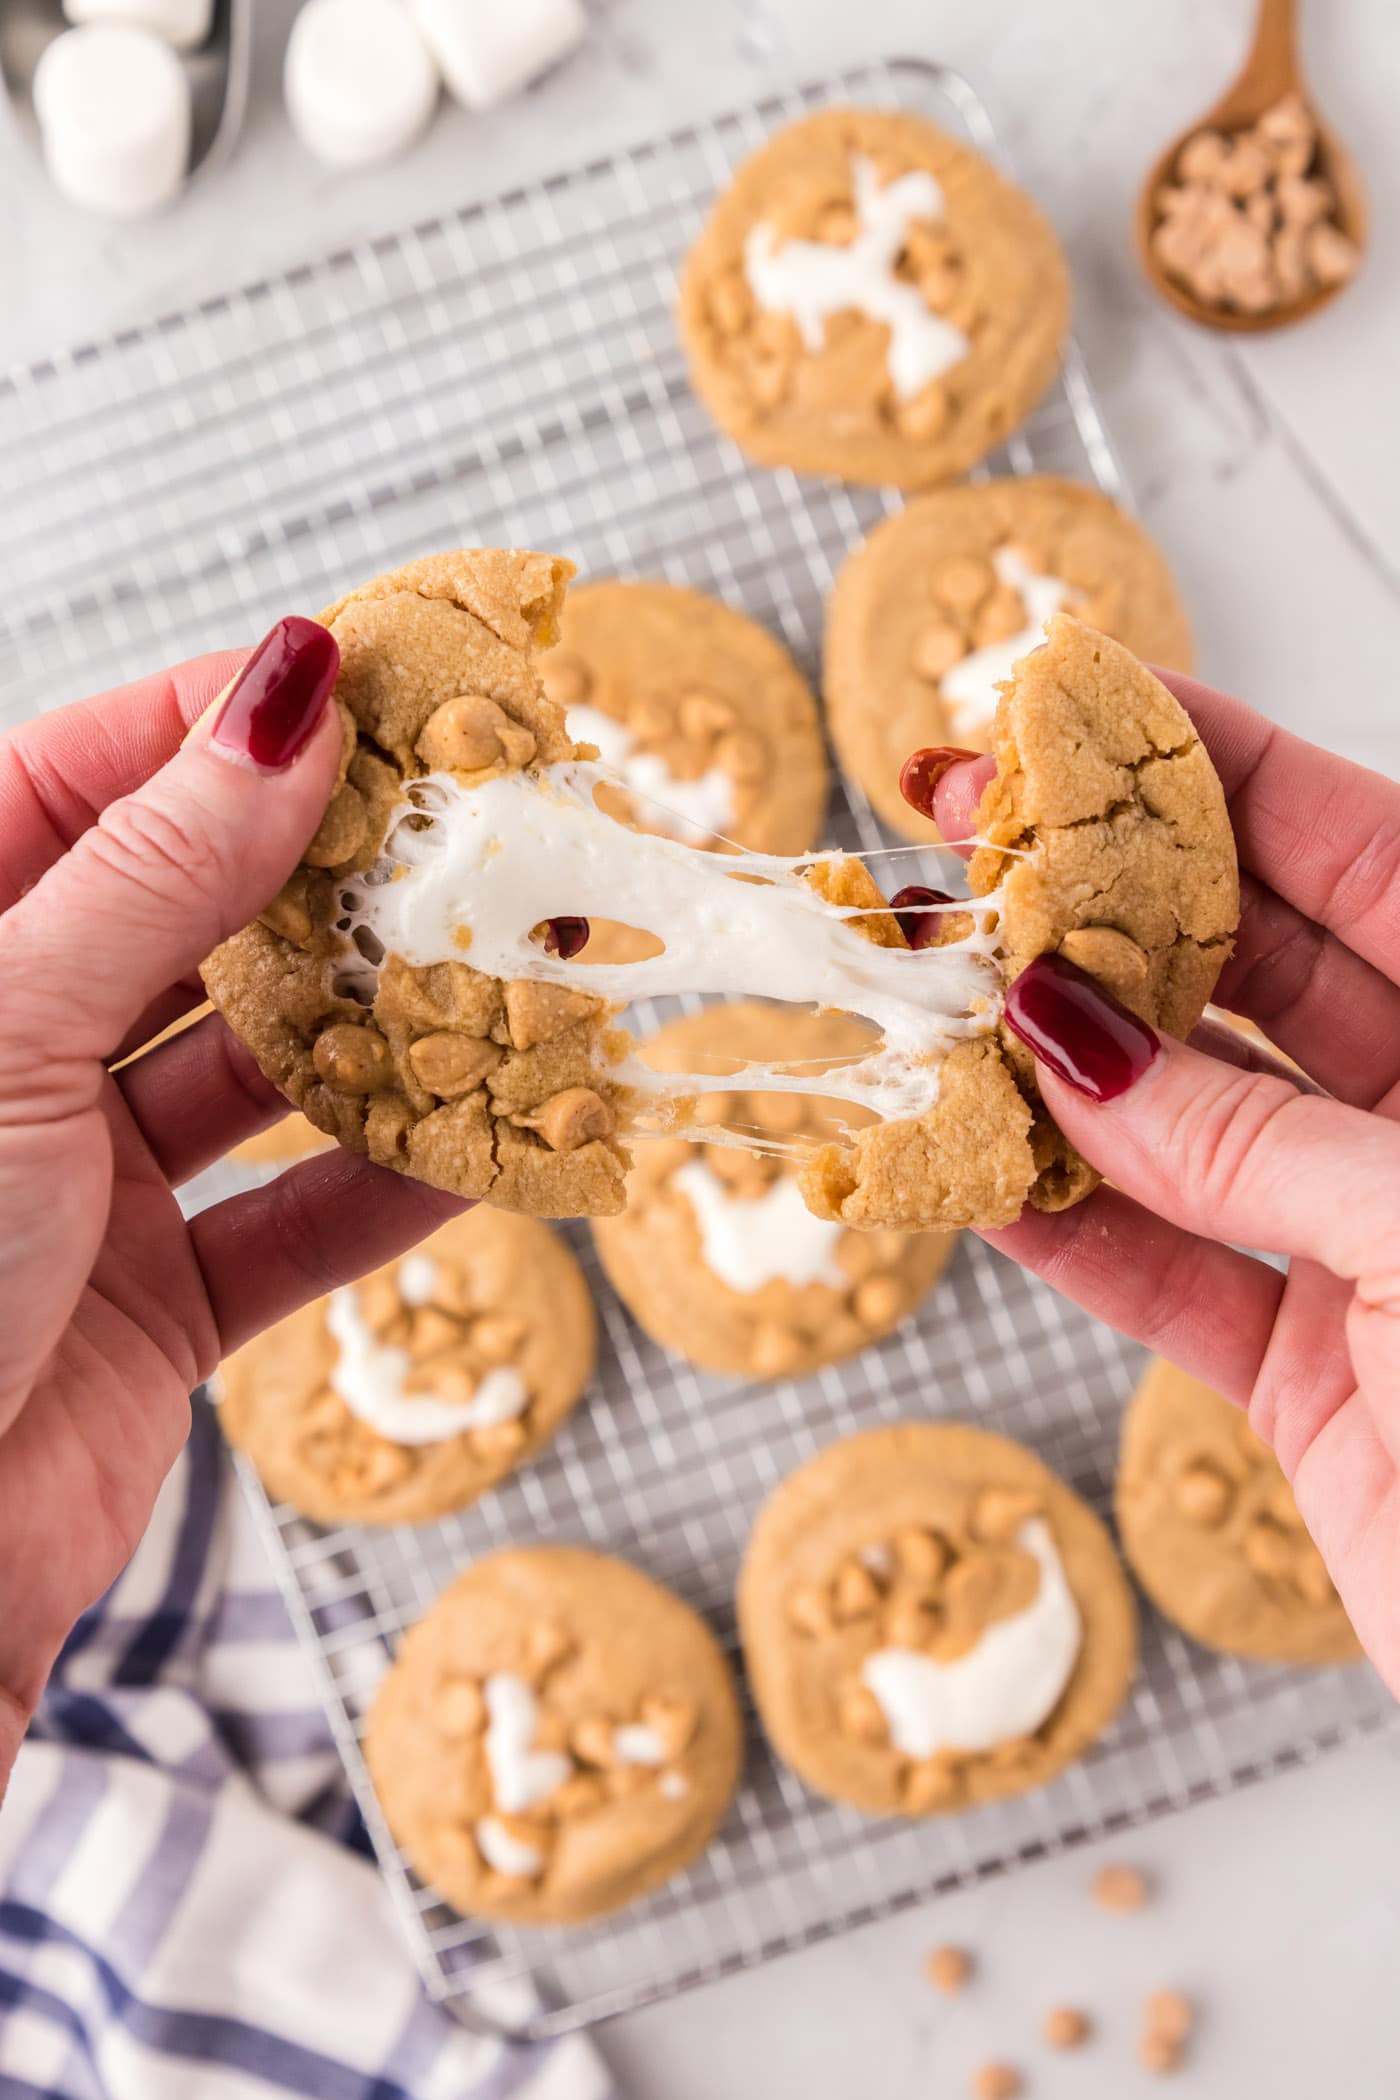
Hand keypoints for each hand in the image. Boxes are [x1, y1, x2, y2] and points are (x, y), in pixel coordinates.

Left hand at [0, 625, 461, 1792]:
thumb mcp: (6, 1029)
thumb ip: (157, 872)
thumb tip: (288, 699)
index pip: (84, 782)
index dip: (223, 730)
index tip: (373, 691)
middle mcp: (8, 1049)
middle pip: (198, 919)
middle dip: (335, 882)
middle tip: (479, 829)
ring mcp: (82, 1180)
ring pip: (263, 1073)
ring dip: (387, 1035)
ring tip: (516, 974)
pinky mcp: (156, 1306)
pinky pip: (297, 1224)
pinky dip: (395, 1191)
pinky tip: (498, 1143)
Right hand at [907, 682, 1399, 1691]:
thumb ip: (1241, 1138)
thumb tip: (1057, 1038)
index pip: (1366, 851)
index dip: (1222, 769)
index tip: (1083, 711)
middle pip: (1254, 974)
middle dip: (1106, 914)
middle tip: (964, 856)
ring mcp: (1379, 1248)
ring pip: (1189, 1128)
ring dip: (1056, 1076)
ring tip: (932, 1006)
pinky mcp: (1321, 1373)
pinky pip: (1170, 1277)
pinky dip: (1070, 1234)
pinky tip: (978, 1175)